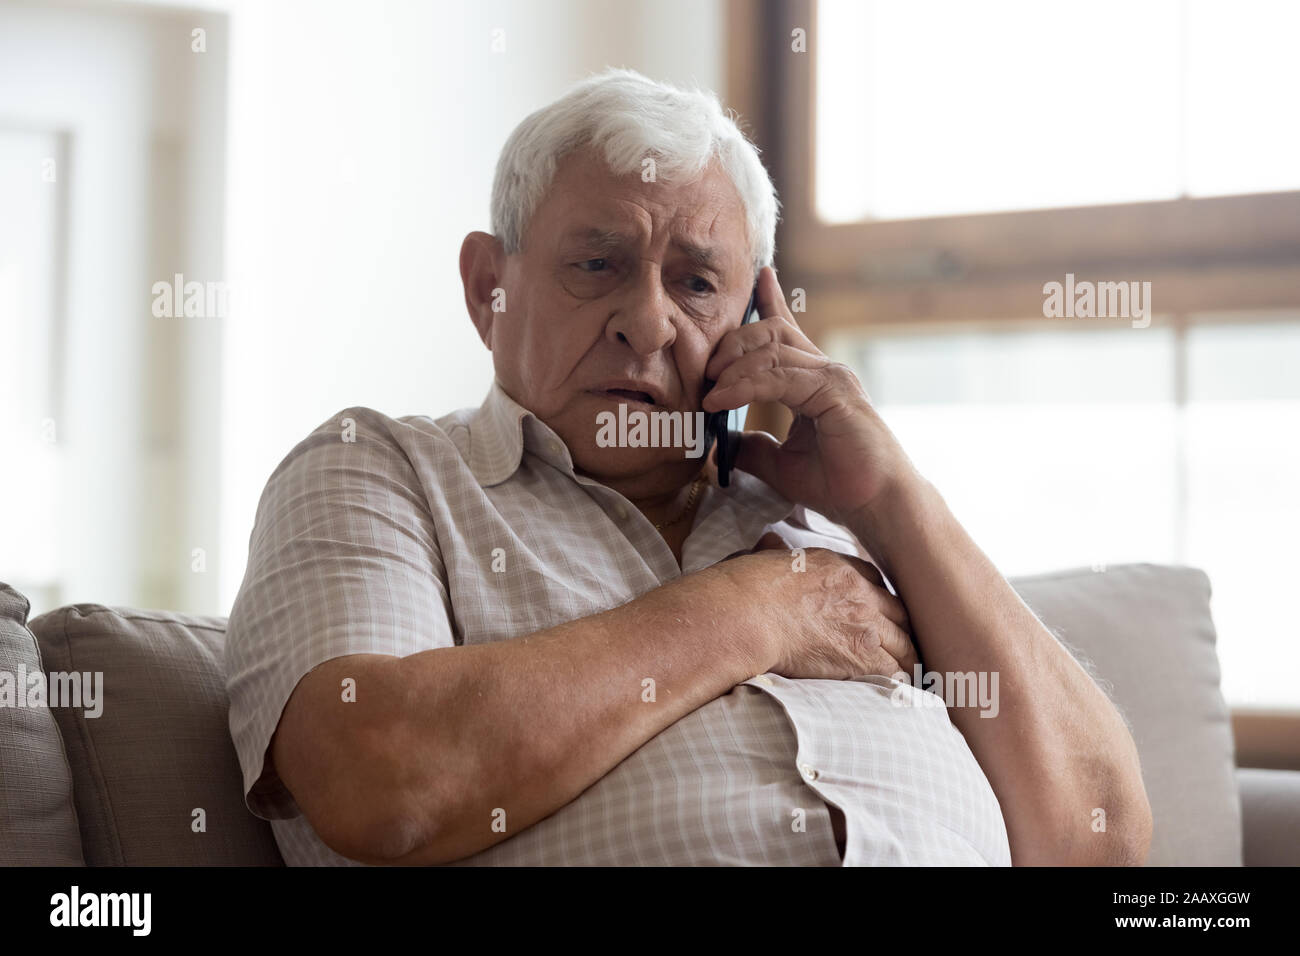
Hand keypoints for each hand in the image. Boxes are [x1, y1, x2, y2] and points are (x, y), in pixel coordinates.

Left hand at [702, 267, 920, 524]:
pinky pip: (780, 377)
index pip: (787, 331)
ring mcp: (832, 376)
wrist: (878, 506)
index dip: (770, 301)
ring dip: (733, 368)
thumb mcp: (782, 465)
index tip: (759, 277)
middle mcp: (825, 370)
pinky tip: (721, 400)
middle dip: (732, 343)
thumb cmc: (840, 486)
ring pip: (772, 349)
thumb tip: (723, 444)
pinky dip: (745, 385)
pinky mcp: (834, 390)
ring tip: (708, 390)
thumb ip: (755, 448)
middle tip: (704, 368)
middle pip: (770, 332)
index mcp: (814, 381)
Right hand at [726, 532, 917, 680]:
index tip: (878, 611)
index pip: (874, 580)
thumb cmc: (747, 589)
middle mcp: (859, 592)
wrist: (749, 616)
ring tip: (909, 671)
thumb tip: (769, 542)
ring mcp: (865, 625)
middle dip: (900, 628)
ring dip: (906, 657)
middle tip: (901, 643)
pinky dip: (898, 680)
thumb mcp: (764, 557)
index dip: (878, 597)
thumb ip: (773, 551)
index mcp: (838, 567)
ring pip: (903, 643)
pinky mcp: (861, 656)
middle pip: (897, 612)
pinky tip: (899, 689)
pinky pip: (894, 670)